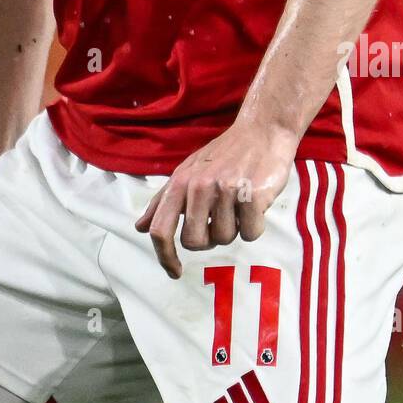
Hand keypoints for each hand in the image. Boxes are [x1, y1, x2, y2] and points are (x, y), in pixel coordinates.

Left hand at [135, 116, 297, 277]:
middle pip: (194, 242)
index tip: (174, 272)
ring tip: (238, 204)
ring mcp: (226, 190)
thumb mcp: (188, 171)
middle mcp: (200, 186)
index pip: (160, 229)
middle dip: (208, 239)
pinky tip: (255, 205)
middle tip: (219, 220)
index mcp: (180, 182)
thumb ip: (163, 201)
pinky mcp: (253, 195)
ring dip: (233, 228)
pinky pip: (250, 233)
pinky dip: (253, 226)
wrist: (263, 131)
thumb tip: (139, 228)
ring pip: (224, 239)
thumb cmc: (224, 155)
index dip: (164, 256)